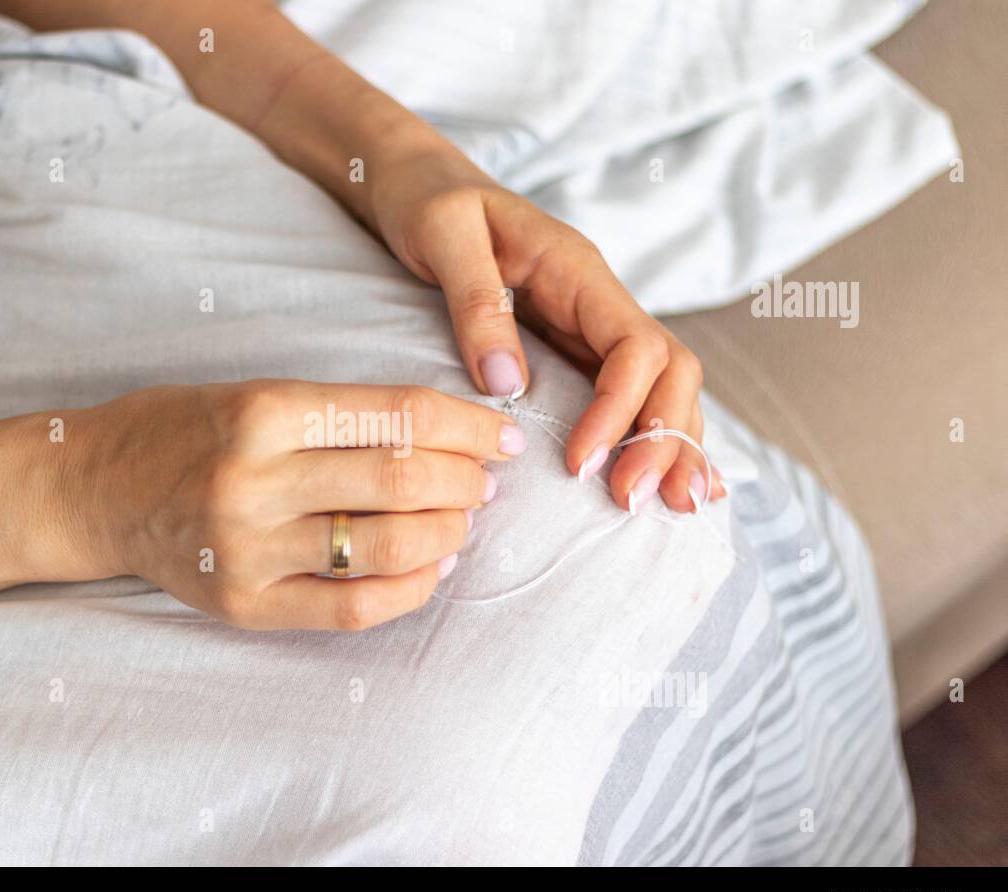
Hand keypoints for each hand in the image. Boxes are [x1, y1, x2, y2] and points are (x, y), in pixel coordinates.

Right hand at [65, 380, 520, 630]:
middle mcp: (254, 482)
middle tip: (483, 481)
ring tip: (460, 521)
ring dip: (448, 534)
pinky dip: (410, 589)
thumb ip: (344, 415)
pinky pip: (353, 608)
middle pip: (401, 483)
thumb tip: (448, 439)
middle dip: (465, 482)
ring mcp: (247, 551)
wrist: (95, 489)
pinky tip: (430, 569)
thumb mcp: (257, 394)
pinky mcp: (244, 605)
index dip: (466, 425)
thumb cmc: (184, 430)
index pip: (397, 416)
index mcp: (262, 412)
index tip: (500, 434)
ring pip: (387, 548)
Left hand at [369, 148, 725, 513]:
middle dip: (663, 439)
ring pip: (664, 387)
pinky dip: (656, 435)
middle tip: (630, 503)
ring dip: (672, 445)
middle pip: (671, 372)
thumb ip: (476, 303)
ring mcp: (593, 326)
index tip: (580, 461)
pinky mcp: (576, 348)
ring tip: (672, 509)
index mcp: (578, 271)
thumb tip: (508, 385)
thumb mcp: (442, 236)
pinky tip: (673, 478)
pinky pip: (633, 393)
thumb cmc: (427, 203)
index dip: (621, 408)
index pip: (635, 345)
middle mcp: (599, 301)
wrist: (418, 184)